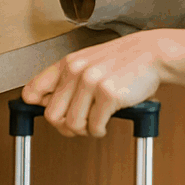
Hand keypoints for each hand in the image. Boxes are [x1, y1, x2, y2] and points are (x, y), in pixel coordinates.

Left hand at [22, 30, 176, 136]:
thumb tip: (40, 101)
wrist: (152, 54)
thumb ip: (66, 78)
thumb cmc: (122, 61)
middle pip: (51, 115)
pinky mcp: (108, 95)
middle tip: (79, 125)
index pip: (33, 90)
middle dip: (65, 126)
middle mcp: (76, 71)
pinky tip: (106, 122)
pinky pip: (94, 127)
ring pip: (72, 125)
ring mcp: (91, 82)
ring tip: (94, 122)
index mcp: (67, 63)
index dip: (36, 107)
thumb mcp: (88, 62)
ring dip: (84, 130)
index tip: (50, 113)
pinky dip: (99, 131)